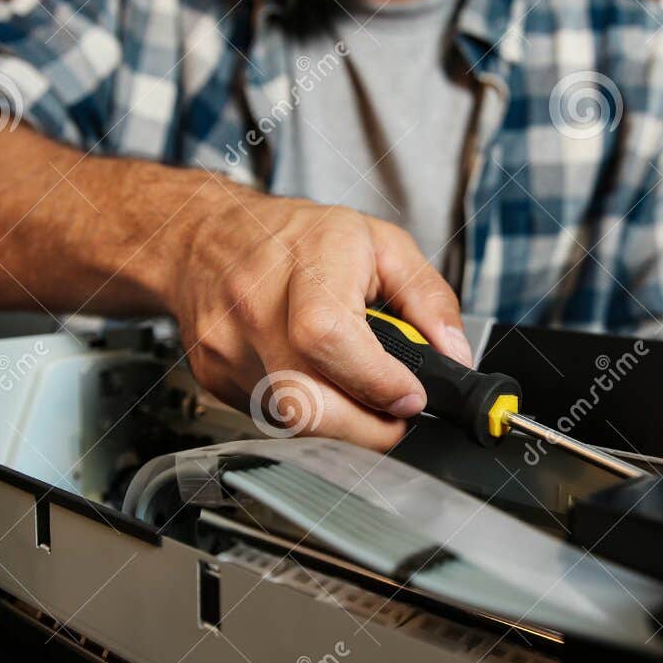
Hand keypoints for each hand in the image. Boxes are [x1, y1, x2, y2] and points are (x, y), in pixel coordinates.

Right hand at [163, 178, 469, 449]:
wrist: (207, 235)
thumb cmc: (298, 237)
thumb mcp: (381, 244)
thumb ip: (428, 299)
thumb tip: (454, 357)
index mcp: (305, 260)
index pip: (328, 336)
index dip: (375, 380)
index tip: (411, 396)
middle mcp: (256, 303)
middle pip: (303, 400)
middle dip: (364, 427)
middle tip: (394, 414)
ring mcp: (227, 345)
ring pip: (288, 419)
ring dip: (338, 424)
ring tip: (356, 393)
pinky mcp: (212, 375)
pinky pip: (268, 416)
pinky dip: (305, 413)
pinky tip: (314, 382)